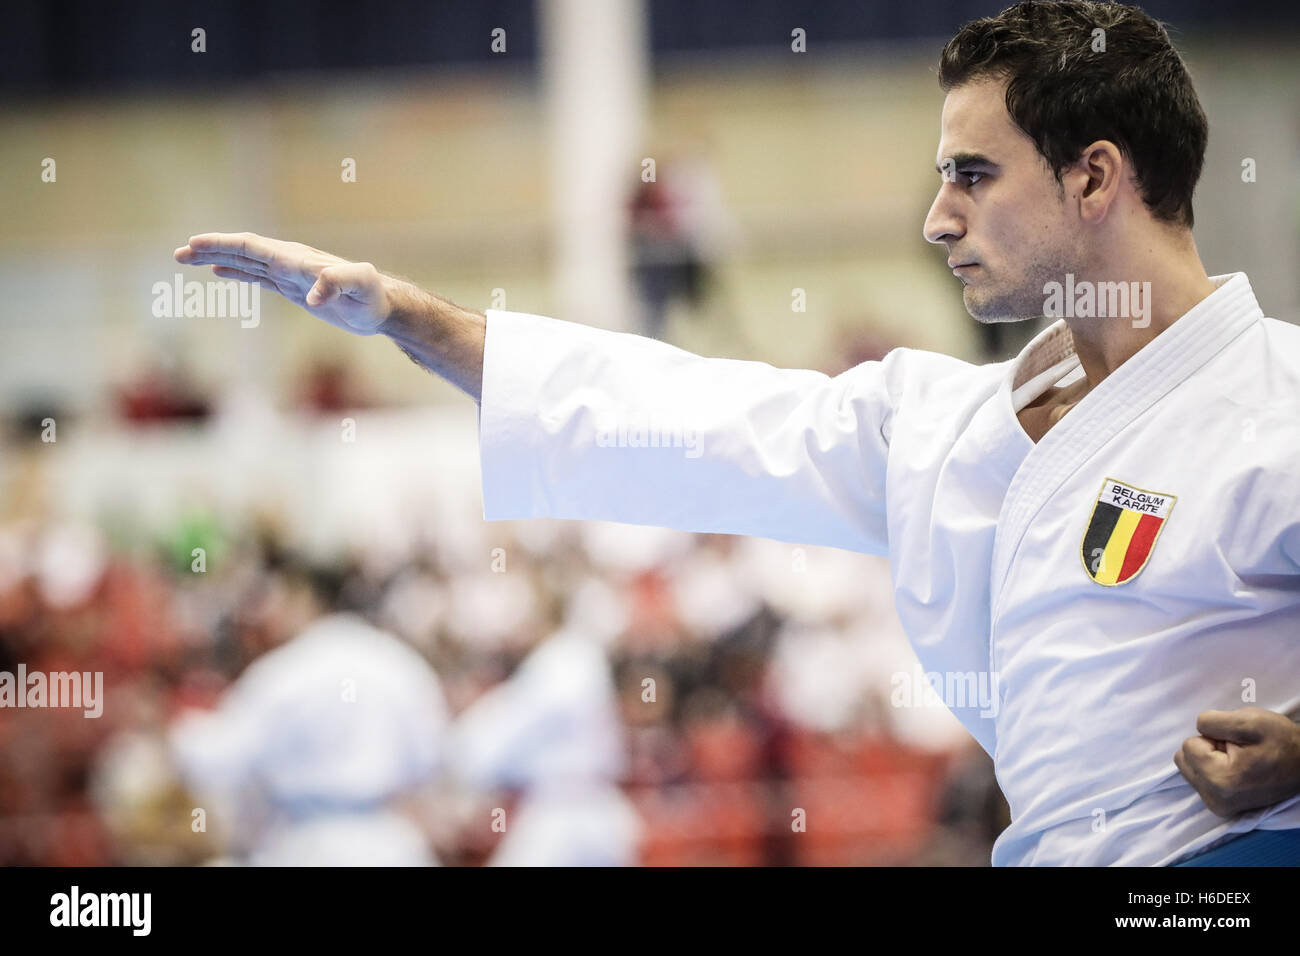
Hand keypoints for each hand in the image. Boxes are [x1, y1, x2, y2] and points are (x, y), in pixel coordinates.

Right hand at [174, 232, 392, 334]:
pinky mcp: (293, 288)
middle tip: (179, 253)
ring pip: (246, 261)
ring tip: (187, 258)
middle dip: (211, 249)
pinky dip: (237, 272)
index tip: (196, 244)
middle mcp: (289, 262)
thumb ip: (338, 283)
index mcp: (296, 260)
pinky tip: (219, 273)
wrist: (382, 306)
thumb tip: (311, 297)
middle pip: (243, 250)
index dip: (224, 245)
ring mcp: (289, 274)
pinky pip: (258, 276)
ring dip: (217, 258)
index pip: (253, 247)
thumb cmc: (373, 296)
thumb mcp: (361, 286)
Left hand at [1174, 706, 1299, 816]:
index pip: (1188, 745)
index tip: (1237, 743)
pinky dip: (1214, 771)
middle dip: (1206, 749)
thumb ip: (1212, 721)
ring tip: (1240, 760)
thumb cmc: (1281, 742)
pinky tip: (1238, 771)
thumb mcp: (1249, 720)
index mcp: (1219, 780)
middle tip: (1237, 750)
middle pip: (1184, 759)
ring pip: (1191, 769)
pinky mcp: (1221, 808)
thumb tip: (1197, 730)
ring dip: (1210, 759)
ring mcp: (1218, 807)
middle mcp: (1214, 799)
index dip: (1212, 737)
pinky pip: (1200, 779)